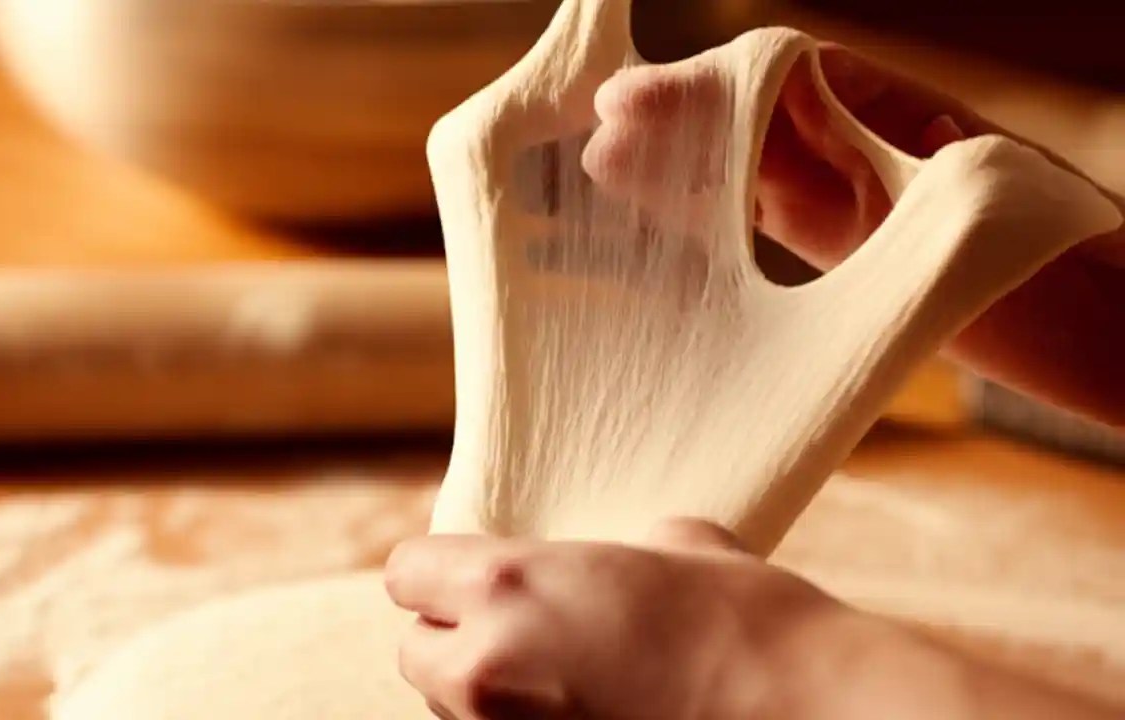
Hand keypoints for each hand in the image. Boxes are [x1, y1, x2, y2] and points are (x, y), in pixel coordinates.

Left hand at [383, 518, 845, 719]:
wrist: (812, 715)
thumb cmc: (751, 621)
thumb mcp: (681, 546)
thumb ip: (619, 547)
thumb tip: (630, 551)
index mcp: (509, 585)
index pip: (406, 573)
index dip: (437, 572)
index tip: (467, 575)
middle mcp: (490, 665)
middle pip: (415, 650)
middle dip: (454, 638)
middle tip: (515, 630)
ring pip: (451, 707)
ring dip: (483, 689)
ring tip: (556, 675)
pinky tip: (583, 711)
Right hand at [583, 44, 1124, 425]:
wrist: (1095, 333)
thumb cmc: (1057, 254)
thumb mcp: (975, 183)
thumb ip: (888, 138)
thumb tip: (799, 80)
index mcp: (894, 112)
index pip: (783, 80)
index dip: (709, 86)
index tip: (636, 97)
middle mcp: (860, 152)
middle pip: (748, 124)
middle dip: (675, 127)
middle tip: (599, 141)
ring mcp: (844, 207)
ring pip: (740, 178)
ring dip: (676, 176)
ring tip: (603, 176)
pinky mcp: (834, 265)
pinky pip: (755, 236)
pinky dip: (704, 228)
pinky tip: (652, 228)